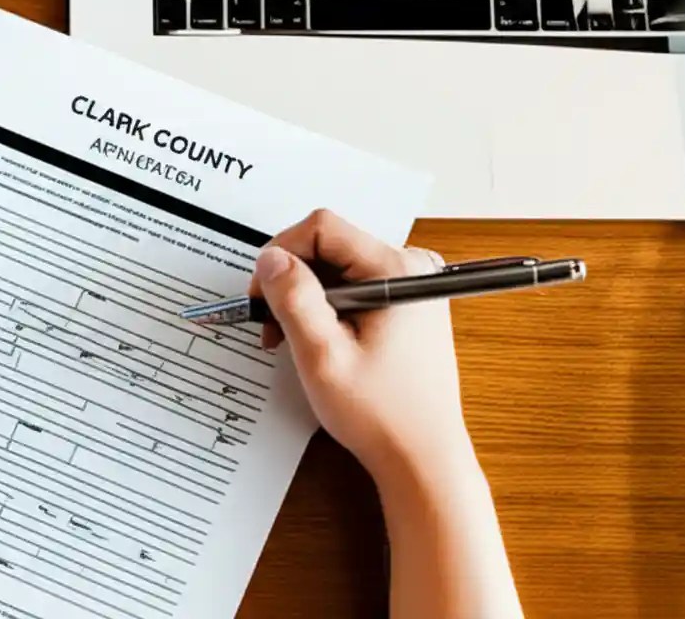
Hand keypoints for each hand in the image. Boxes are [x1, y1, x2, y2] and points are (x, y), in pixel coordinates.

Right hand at [250, 209, 468, 478]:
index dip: (282, 252)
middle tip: (273, 326)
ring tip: (292, 340)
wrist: (422, 457)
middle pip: (330, 246)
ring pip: (339, 268)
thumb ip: (294, 299)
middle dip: (292, 281)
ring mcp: (412, 287)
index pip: (322, 227)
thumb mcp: (323, 355)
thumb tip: (271, 259)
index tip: (263, 293)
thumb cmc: (382, 415)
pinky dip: (327, 309)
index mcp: (397, 271)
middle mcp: (412, 268)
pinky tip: (317, 342)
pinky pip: (355, 288)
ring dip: (307, 298)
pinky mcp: (408, 306)